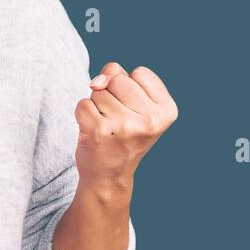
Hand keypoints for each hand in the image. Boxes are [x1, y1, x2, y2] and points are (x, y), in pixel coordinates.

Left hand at [74, 63, 177, 186]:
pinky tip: (94, 131)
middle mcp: (149, 120)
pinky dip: (83, 114)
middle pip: (118, 79)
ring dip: (97, 105)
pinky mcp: (99, 132)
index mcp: (167, 111)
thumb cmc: (123, 135)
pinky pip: (83, 103)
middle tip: (117, 120)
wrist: (109, 176)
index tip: (134, 110)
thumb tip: (97, 81)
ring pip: (98, 91)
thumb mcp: (137, 106)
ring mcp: (124, 127)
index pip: (140, 72)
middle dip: (111, 93)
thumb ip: (121, 78)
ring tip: (107, 126)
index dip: (130, 87)